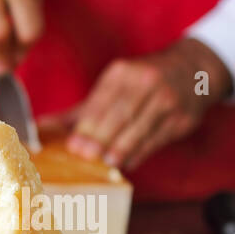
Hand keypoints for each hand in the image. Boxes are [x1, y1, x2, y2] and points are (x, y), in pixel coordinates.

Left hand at [57, 39, 232, 170]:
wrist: (193, 71)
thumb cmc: (143, 82)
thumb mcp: (115, 85)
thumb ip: (81, 111)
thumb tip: (41, 128)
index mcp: (122, 73)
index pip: (102, 101)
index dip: (87, 125)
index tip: (73, 145)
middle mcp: (146, 82)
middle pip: (120, 114)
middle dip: (102, 137)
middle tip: (86, 156)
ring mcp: (166, 99)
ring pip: (140, 127)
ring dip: (123, 147)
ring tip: (108, 163)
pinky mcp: (181, 118)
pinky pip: (157, 138)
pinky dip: (141, 152)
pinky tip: (129, 163)